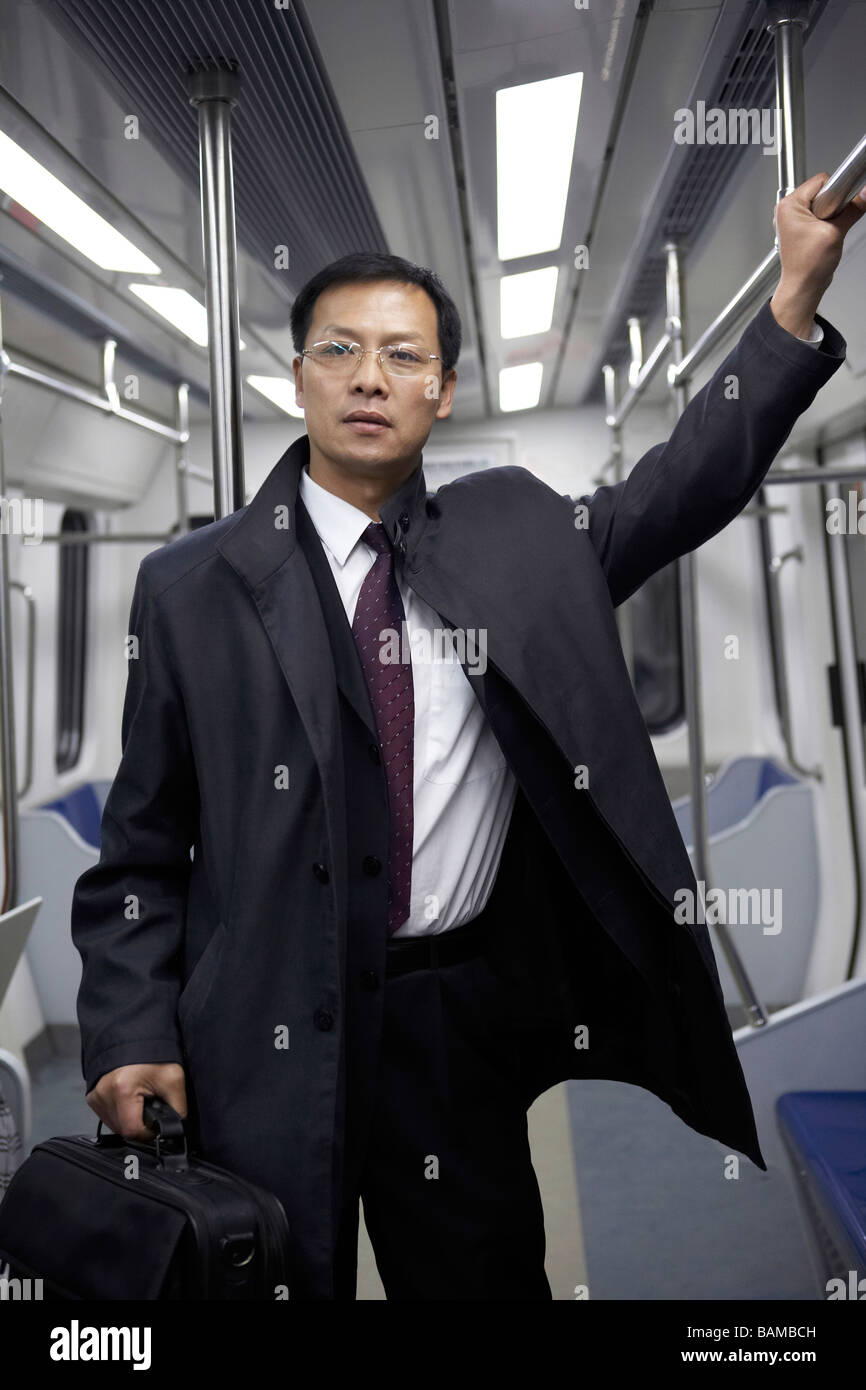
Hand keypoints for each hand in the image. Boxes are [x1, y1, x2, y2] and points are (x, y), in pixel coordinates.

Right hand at [85, 1062, 186, 1142]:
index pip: (132, 1131)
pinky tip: (130, 1099)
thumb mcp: (173, 1079)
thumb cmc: (154, 1054)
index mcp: (121, 1089)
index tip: (156, 1125)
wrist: (137, 1036)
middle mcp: (103, 1093)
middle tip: (150, 1107)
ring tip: (140, 1100)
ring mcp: (95, 1095)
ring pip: (113, 1125)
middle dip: (139, 1124)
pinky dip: (120, 1113)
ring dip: (128, 1119)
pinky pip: (106, 1116)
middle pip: (122, 1130)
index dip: (148, 1133)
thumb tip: (176, 1128)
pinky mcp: (92, 1096)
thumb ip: (178, 1108)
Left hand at [770, 171, 865, 334]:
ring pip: (823, 204)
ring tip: (825, 234)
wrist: (803, 288)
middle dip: (834, 205)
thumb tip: (865, 195)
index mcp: (789, 205)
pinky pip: (820, 216)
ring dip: (832, 216)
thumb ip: (853, 209)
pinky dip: (828, 223)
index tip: (842, 204)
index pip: (821, 180)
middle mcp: (787, 210)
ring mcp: (793, 220)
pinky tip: (825, 236)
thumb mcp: (836, 232)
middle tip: (829, 226)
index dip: (837, 191)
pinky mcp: (800, 228)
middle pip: (823, 191)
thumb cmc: (807, 267)